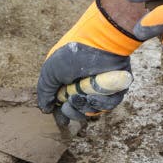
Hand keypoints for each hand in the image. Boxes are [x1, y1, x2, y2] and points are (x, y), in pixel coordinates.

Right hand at [37, 0, 141, 121]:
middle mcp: (86, 85)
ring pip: (94, 109)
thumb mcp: (49, 73)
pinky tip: (92, 96)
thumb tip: (46, 110)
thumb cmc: (70, 54)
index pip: (66, 104)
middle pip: (80, 110)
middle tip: (70, 104)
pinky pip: (110, 104)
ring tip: (80, 96)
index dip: (63, 114)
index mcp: (69, 81)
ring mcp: (102, 86)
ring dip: (85, 107)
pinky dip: (100, 103)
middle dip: (73, 112)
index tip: (62, 121)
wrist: (96, 41)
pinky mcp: (117, 86)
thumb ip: (45, 92)